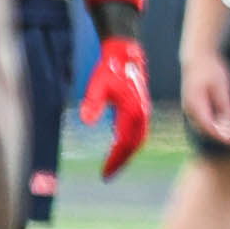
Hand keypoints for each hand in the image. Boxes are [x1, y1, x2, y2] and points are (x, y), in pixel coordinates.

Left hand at [79, 36, 149, 178]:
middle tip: (108, 175)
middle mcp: (142, 114)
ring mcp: (144, 111)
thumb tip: (85, 122)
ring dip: (127, 153)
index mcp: (133, 111)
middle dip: (122, 161)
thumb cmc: (110, 67)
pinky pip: (138, 132)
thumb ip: (92, 102)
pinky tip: (118, 146)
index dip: (113, 160)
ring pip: (138, 139)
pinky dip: (130, 143)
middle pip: (134, 145)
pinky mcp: (141, 108)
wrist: (125, 53)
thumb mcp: (97, 84)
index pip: (123, 143)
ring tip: (114, 164)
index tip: (103, 173)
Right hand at [181, 49, 229, 145]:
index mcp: (196, 103)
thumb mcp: (223, 87)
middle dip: (223, 135)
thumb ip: (226, 106)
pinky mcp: (194, 107)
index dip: (222, 135)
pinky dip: (217, 124)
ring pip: (205, 127)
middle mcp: (189, 109)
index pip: (208, 126)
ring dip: (221, 131)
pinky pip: (205, 120)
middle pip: (206, 129)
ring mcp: (190, 108)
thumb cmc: (211, 69)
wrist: (198, 57)